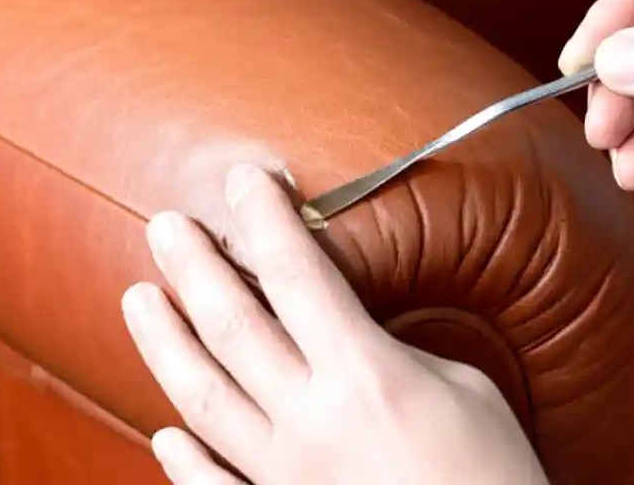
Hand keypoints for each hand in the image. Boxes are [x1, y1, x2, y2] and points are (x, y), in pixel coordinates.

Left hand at [121, 164, 548, 484]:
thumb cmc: (495, 478)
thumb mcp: (466, 391)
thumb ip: (394, 354)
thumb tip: (350, 336)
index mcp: (366, 375)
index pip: (298, 273)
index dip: (264, 218)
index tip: (244, 178)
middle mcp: (311, 420)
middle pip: (232, 325)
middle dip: (193, 266)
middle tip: (164, 226)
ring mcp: (285, 475)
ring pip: (201, 397)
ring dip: (163, 342)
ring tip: (138, 298)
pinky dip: (184, 461)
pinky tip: (166, 433)